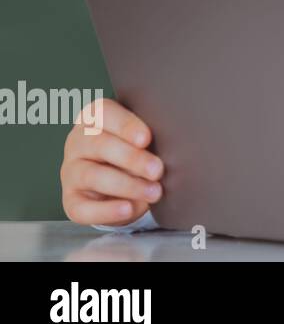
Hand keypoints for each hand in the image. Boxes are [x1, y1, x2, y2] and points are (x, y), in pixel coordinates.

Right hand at [61, 98, 163, 225]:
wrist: (118, 184)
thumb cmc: (134, 150)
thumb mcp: (142, 138)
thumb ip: (149, 137)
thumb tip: (174, 146)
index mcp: (94, 119)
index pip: (103, 113)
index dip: (125, 125)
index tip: (147, 139)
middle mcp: (78, 142)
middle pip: (99, 145)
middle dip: (132, 158)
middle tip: (157, 170)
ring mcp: (70, 172)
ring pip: (93, 175)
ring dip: (127, 185)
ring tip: (154, 192)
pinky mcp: (71, 200)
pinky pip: (83, 207)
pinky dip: (107, 210)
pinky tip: (128, 209)